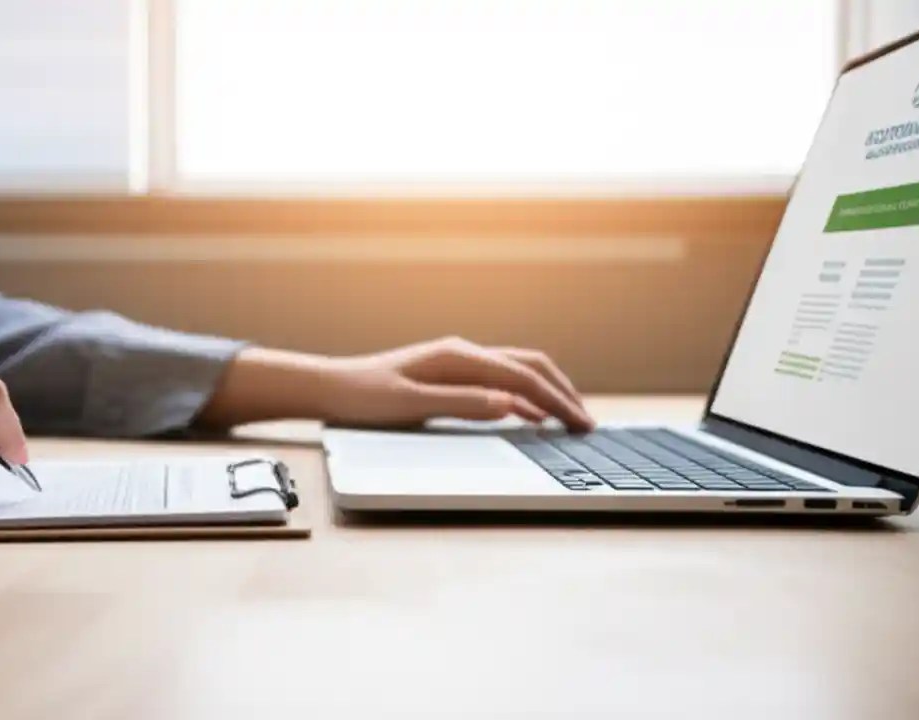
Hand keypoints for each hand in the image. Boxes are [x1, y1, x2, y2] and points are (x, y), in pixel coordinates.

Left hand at [318, 337, 593, 430]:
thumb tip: (511, 405)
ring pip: (518, 369)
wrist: (330, 388)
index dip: (556, 401)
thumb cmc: (363, 398)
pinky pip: (501, 379)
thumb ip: (462, 404)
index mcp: (457, 357)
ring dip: (549, 390)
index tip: (581, 425)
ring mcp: (457, 362)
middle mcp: (462, 353)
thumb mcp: (411, 405)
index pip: (522, 377)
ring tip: (571, 418)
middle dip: (563, 392)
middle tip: (588, 424)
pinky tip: (534, 414)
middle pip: (529, 365)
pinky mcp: (451, 374)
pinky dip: (527, 394)